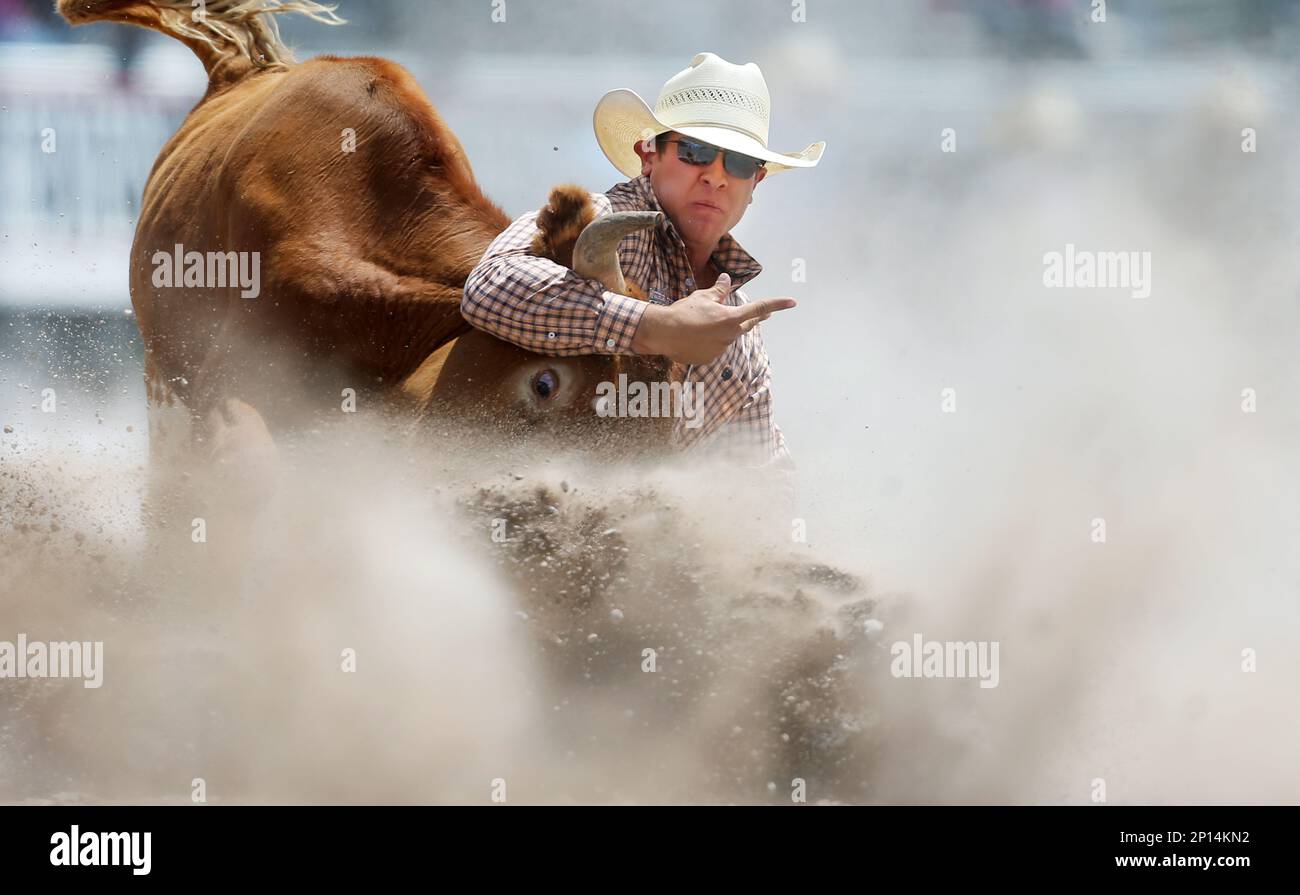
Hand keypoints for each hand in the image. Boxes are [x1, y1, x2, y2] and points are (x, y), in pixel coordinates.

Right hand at [630, 273, 795, 364]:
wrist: (663, 333)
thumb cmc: (683, 312)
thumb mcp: (703, 297)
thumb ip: (719, 291)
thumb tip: (727, 279)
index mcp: (731, 318)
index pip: (759, 309)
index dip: (777, 304)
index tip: (792, 302)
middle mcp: (730, 336)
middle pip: (746, 325)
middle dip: (753, 318)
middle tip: (763, 314)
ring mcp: (720, 350)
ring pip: (728, 336)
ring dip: (723, 329)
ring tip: (702, 322)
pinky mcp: (709, 359)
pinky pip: (715, 347)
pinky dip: (710, 341)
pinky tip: (695, 336)